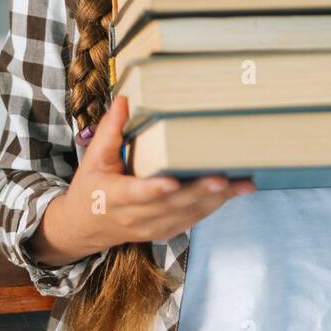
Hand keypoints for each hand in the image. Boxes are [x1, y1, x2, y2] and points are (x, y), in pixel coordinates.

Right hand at [54, 96, 255, 255]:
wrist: (87, 226)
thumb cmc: (91, 188)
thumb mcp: (94, 158)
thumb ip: (111, 130)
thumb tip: (125, 99)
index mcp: (114, 197)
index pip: (136, 193)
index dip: (154, 190)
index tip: (170, 182)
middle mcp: (135, 216)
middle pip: (171, 204)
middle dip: (199, 191)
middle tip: (223, 178)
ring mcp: (153, 227)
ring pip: (188, 214)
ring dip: (217, 199)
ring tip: (243, 184)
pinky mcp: (166, 230)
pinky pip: (193, 218)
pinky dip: (214, 205)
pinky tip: (234, 191)